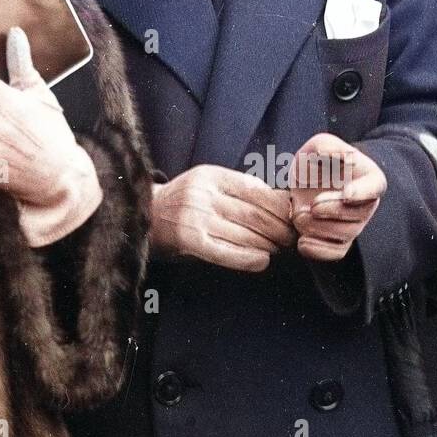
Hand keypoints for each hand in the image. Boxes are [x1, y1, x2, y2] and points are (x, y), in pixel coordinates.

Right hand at [150, 165, 294, 271]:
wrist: (144, 215)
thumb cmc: (185, 202)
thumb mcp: (208, 185)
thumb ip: (239, 190)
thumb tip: (284, 201)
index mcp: (211, 175)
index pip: (255, 189)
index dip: (279, 206)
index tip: (292, 218)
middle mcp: (202, 193)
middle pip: (253, 214)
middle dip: (278, 229)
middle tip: (290, 239)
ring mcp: (195, 217)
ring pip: (244, 234)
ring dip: (268, 245)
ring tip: (277, 250)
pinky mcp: (189, 240)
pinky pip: (226, 252)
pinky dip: (248, 259)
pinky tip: (262, 261)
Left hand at [288, 134, 386, 261]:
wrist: (310, 182)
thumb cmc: (320, 160)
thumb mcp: (320, 145)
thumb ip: (327, 146)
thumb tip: (334, 154)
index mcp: (368, 179)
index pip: (373, 188)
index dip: (361, 192)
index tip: (346, 193)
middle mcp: (365, 205)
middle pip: (356, 214)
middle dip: (332, 210)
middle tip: (311, 204)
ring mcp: (354, 225)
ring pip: (344, 235)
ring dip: (320, 228)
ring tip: (299, 216)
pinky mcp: (339, 241)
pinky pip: (335, 253)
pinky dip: (318, 251)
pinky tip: (302, 242)